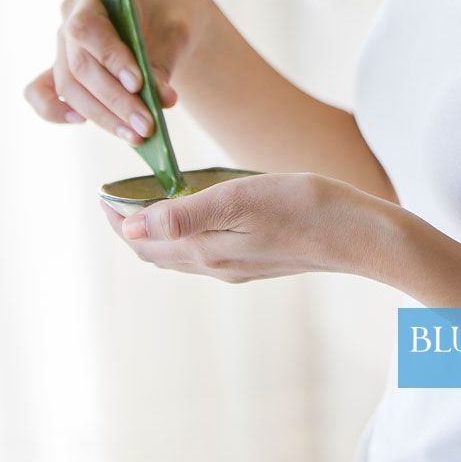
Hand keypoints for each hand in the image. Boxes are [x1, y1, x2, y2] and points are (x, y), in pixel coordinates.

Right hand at [24, 0, 209, 146]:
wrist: (166, 20)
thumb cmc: (172, 18)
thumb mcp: (177, 32)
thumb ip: (164, 62)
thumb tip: (159, 100)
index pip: (89, 28)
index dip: (111, 59)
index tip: (138, 85)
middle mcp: (71, 16)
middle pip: (80, 65)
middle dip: (114, 100)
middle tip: (146, 125)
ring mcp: (62, 44)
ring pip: (69, 86)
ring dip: (102, 116)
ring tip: (137, 135)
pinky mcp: (60, 68)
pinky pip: (41, 91)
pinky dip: (54, 110)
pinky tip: (82, 122)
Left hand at [100, 172, 367, 282]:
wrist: (358, 235)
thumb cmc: (304, 207)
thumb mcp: (239, 199)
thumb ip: (185, 213)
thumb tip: (132, 227)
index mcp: (206, 252)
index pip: (143, 241)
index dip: (117, 219)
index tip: (103, 193)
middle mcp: (216, 267)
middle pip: (157, 252)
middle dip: (131, 227)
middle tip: (118, 197)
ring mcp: (238, 268)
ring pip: (180, 254)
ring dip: (157, 232)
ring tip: (149, 202)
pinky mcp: (257, 261)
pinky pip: (205, 252)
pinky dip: (186, 234)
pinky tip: (198, 212)